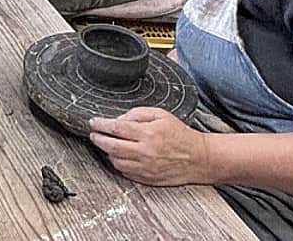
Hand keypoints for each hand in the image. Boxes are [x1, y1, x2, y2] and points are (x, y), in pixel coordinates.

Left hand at [89, 107, 211, 186]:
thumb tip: (118, 120)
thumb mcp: (160, 115)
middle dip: (98, 139)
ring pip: (115, 161)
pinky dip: (118, 163)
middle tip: (94, 134)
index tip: (93, 122)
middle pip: (111, 146)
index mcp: (148, 133)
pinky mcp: (147, 179)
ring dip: (107, 152)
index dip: (101, 124)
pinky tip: (118, 156)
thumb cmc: (180, 134)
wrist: (199, 158)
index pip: (116, 128)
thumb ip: (137, 114)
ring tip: (106, 144)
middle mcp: (145, 152)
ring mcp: (145, 167)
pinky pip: (125, 172)